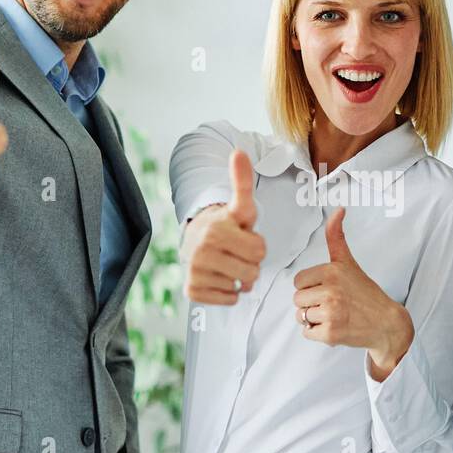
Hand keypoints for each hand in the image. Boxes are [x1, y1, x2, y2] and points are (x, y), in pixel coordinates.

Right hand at [181, 149, 266, 304]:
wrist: (197, 240)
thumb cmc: (227, 225)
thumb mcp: (240, 206)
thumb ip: (242, 182)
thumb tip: (239, 152)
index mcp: (216, 230)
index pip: (260, 250)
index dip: (258, 245)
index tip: (244, 237)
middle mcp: (202, 251)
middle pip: (253, 272)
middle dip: (250, 263)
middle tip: (237, 253)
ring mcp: (195, 272)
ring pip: (241, 287)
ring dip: (240, 279)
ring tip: (229, 264)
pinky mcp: (192, 290)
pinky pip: (228, 300)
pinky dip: (229, 292)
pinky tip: (220, 277)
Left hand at [293, 207, 412, 379]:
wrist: (386, 323)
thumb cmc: (366, 293)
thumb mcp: (348, 262)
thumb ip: (336, 237)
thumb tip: (338, 210)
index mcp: (331, 271)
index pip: (298, 281)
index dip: (311, 287)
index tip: (328, 288)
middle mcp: (330, 291)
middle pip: (297, 299)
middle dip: (311, 303)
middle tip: (333, 303)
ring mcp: (331, 313)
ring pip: (301, 316)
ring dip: (314, 319)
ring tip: (334, 315)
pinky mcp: (330, 333)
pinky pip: (307, 332)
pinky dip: (318, 333)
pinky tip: (335, 326)